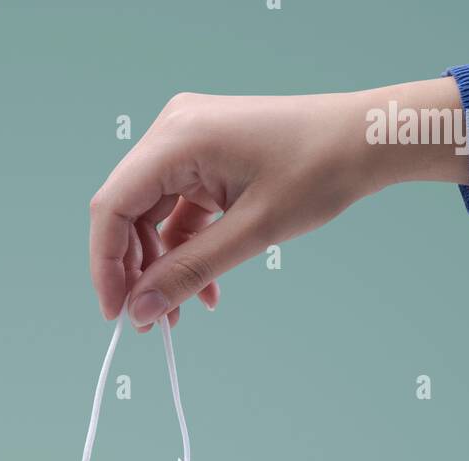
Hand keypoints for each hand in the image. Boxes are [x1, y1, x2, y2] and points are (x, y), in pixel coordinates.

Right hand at [89, 79, 466, 328]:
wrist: (362, 141)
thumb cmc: (317, 171)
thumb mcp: (251, 233)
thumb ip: (189, 273)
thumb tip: (141, 310)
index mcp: (177, 138)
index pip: (113, 207)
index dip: (106, 266)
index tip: (117, 313)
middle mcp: (173, 132)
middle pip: (126, 211)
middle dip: (135, 271)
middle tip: (149, 321)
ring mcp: (188, 142)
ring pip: (151, 216)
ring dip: (162, 267)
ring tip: (181, 313)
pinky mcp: (204, 157)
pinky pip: (178, 210)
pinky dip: (186, 249)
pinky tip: (208, 289)